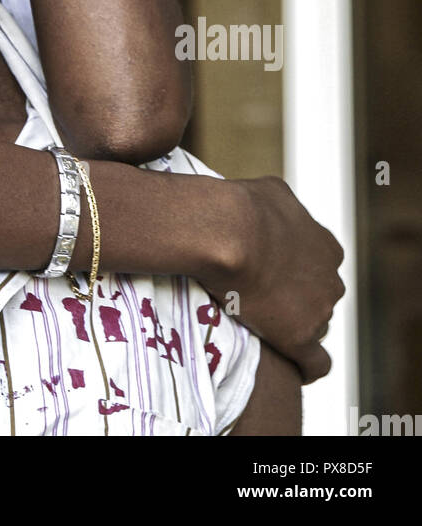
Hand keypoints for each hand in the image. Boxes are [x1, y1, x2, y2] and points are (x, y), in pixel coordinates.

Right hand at [200, 176, 343, 383]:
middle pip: (318, 298)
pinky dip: (307, 368)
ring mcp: (319, 311)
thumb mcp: (273, 193)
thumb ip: (283, 209)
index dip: (296, 271)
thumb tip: (272, 208)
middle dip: (296, 299)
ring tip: (259, 324)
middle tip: (259, 295)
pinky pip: (315, 364)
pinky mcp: (300, 338)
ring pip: (313, 327)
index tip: (270, 270)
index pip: (320, 267)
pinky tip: (294, 368)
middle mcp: (330, 280)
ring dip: (292, 326)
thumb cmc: (245, 206)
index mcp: (328, 247)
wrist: (230, 232)